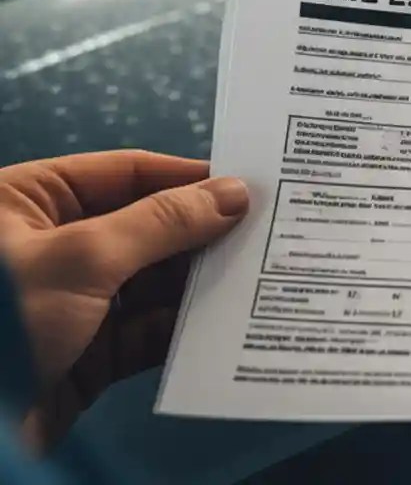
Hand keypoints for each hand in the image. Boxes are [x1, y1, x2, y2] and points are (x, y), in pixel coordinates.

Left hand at [0, 150, 247, 450]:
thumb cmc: (3, 321)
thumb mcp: (83, 258)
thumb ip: (163, 223)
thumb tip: (234, 193)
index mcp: (29, 201)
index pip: (125, 174)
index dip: (188, 178)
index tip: (250, 185)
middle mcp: (51, 245)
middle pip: (146, 227)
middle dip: (203, 234)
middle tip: (269, 232)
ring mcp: (71, 302)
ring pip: (152, 281)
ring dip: (200, 283)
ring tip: (260, 274)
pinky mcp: (87, 353)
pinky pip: (146, 330)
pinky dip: (184, 328)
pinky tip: (228, 321)